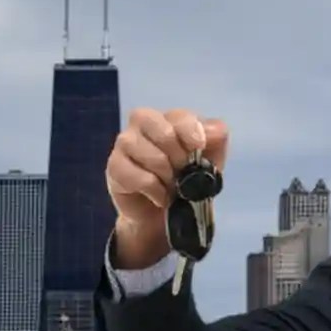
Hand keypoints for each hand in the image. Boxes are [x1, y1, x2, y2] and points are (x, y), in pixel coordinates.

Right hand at [106, 108, 228, 266]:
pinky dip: (154, 189)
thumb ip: (216, 139)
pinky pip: (135, 175)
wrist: (164, 215)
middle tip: (183, 170)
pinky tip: (160, 197)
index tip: (198, 147)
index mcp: (168, 118)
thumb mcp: (211, 159)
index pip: (178, 115)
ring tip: (172, 186)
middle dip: (176, 153)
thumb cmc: (186, 180)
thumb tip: (213, 131)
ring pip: (144, 150)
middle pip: (156, 125)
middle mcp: (142, 123)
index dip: (190, 131)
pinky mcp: (114, 166)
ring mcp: (124, 143)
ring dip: (165, 173)